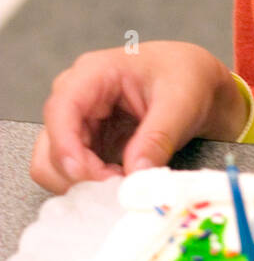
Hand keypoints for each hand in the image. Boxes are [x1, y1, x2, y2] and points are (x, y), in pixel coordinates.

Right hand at [30, 41, 247, 193]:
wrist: (196, 81)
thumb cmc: (185, 76)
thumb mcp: (181, 103)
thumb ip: (157, 138)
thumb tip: (137, 175)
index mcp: (93, 73)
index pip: (61, 110)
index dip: (66, 147)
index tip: (88, 175)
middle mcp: (76, 97)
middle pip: (51, 144)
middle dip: (79, 173)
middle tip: (118, 186)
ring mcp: (78, 123)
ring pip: (55, 164)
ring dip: (83, 183)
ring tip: (124, 184)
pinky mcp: (88, 144)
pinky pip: (74, 173)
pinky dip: (93, 185)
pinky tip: (123, 183)